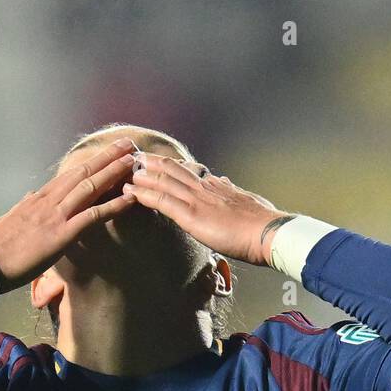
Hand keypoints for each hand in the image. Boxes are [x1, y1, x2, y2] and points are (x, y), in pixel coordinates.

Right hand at [0, 139, 138, 295]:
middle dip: (108, 157)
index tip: (106, 154)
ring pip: (91, 186)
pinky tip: (131, 198)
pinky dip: (114, 205)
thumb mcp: (9, 219)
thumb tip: (30, 197)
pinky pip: (93, 215)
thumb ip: (23, 207)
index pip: (70, 176)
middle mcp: (49, 200)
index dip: (91, 164)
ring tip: (134, 160)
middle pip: (84, 172)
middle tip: (128, 144)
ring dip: (115, 172)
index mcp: (38, 199)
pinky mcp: (61, 233)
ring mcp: (56, 215)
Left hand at [122, 154, 292, 265]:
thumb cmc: (261, 222)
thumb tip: (224, 180)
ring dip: (142, 176)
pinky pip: (161, 201)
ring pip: (162, 181)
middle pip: (172, 169)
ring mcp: (196, 199)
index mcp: (216, 186)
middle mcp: (203, 188)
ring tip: (124, 172)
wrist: (267, 232)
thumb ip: (230, 190)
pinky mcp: (190, 215)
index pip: (189, 171)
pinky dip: (144, 195)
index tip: (158, 161)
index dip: (171, 165)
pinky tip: (130, 192)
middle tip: (134, 158)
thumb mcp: (245, 200)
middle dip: (151, 163)